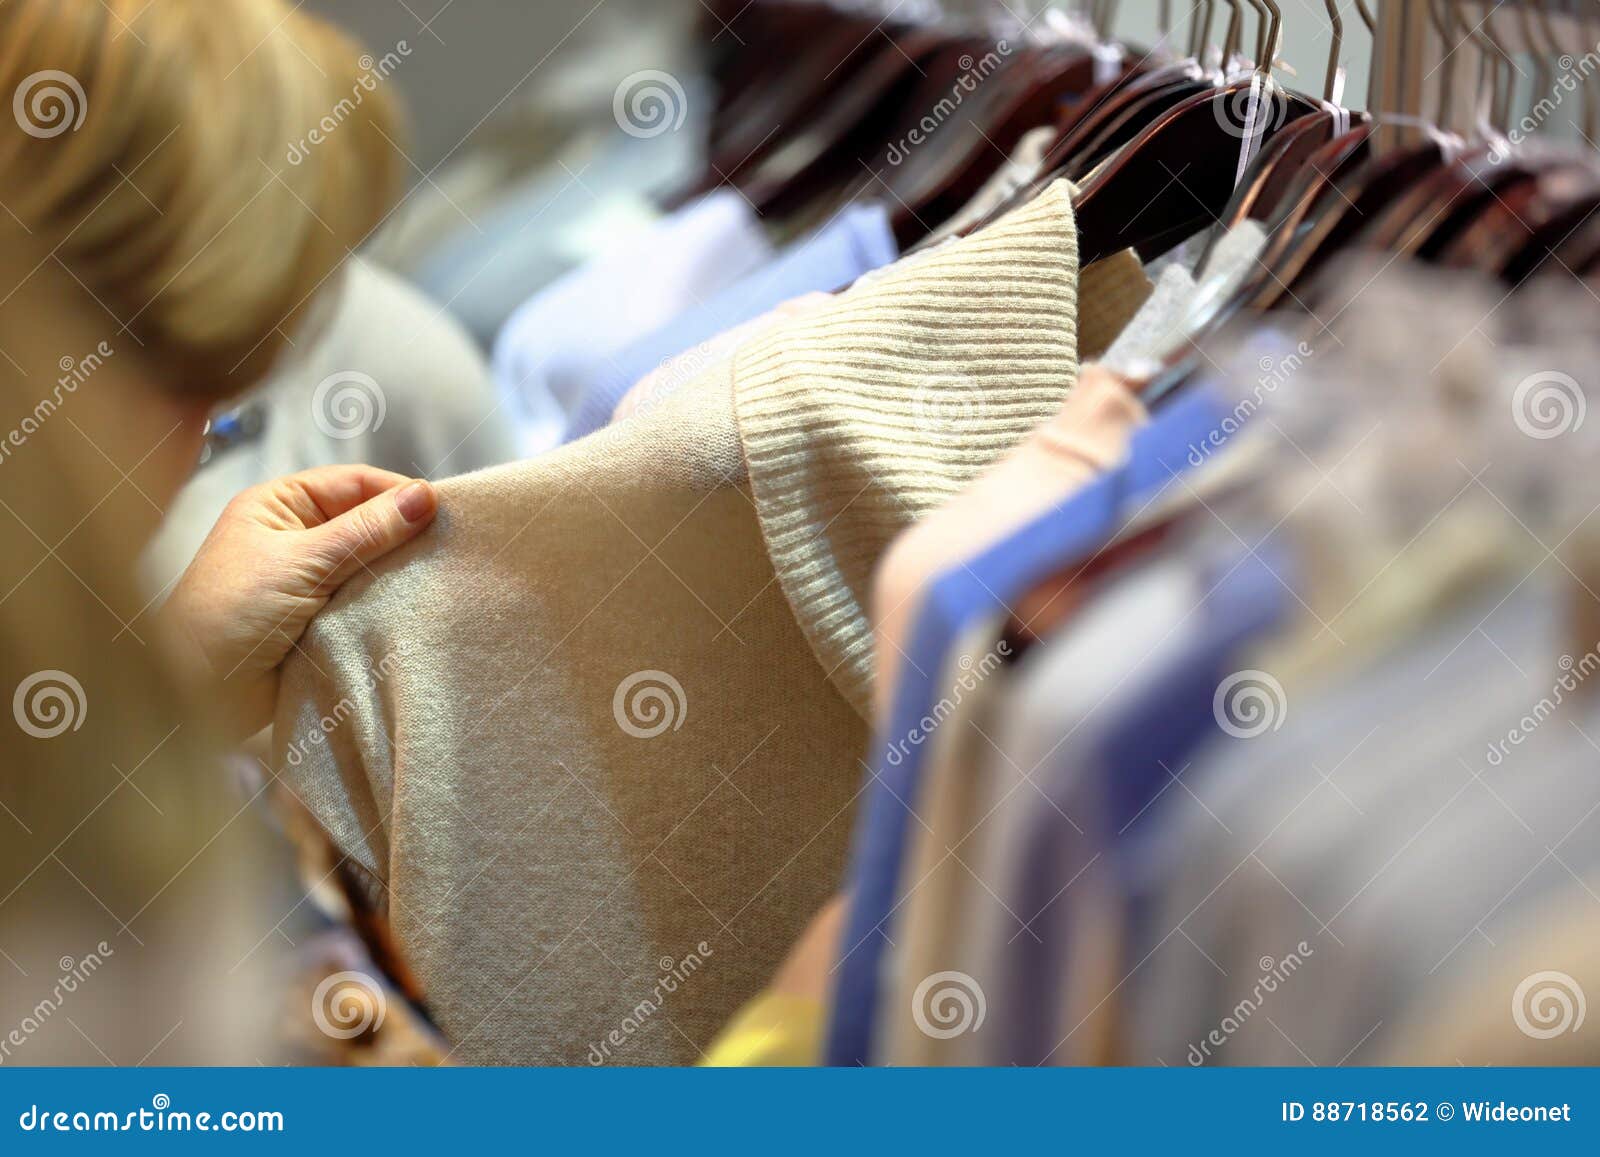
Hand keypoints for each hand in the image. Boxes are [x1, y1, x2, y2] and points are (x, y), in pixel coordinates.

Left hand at [163, 466, 437, 740]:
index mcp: (279, 506)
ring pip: (369, 565)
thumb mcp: (302, 563)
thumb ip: (366, 531)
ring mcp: (308, 580)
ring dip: (397, 573)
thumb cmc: (230, 613)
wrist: (194, 691)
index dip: (398, 493)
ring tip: (441, 577)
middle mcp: (295, 537)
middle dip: (403, 534)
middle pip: (365, 523)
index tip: (444, 510)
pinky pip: (364, 603)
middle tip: (451, 546)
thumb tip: (426, 496)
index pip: (353, 484)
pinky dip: (387, 605)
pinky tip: (416, 607)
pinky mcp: (320, 621)